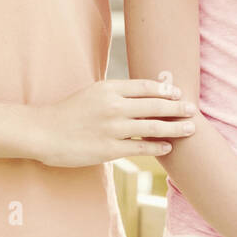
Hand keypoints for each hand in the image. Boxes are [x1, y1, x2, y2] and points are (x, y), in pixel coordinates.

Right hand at [36, 78, 196, 167]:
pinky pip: (140, 148)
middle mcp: (113, 106)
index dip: (165, 90)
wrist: (43, 132)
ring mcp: (112, 128)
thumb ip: (116, 93)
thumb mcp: (93, 93)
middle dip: (178, 108)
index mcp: (109, 89)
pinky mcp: (109, 149)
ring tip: (190, 129)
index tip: (179, 93)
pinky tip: (168, 147)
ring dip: (175, 128)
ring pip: (152, 127)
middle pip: (154, 105)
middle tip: (194, 110)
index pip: (145, 87)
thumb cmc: (68, 112)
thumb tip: (142, 94)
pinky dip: (157, 147)